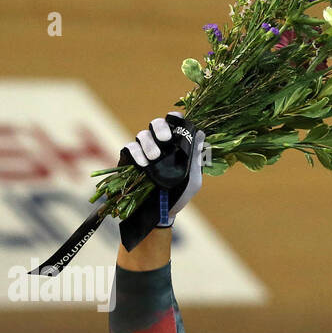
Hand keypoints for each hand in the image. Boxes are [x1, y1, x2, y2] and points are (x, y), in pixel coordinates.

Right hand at [121, 111, 206, 225]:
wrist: (161, 214)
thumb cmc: (179, 196)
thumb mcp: (192, 179)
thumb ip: (196, 158)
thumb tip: (202, 133)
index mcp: (176, 145)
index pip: (175, 123)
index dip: (175, 118)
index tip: (176, 122)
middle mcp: (159, 145)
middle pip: (156, 124)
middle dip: (160, 127)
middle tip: (165, 139)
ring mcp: (144, 151)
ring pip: (143, 135)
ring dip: (148, 144)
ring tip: (154, 158)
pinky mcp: (129, 160)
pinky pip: (129, 148)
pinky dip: (135, 153)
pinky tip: (142, 163)